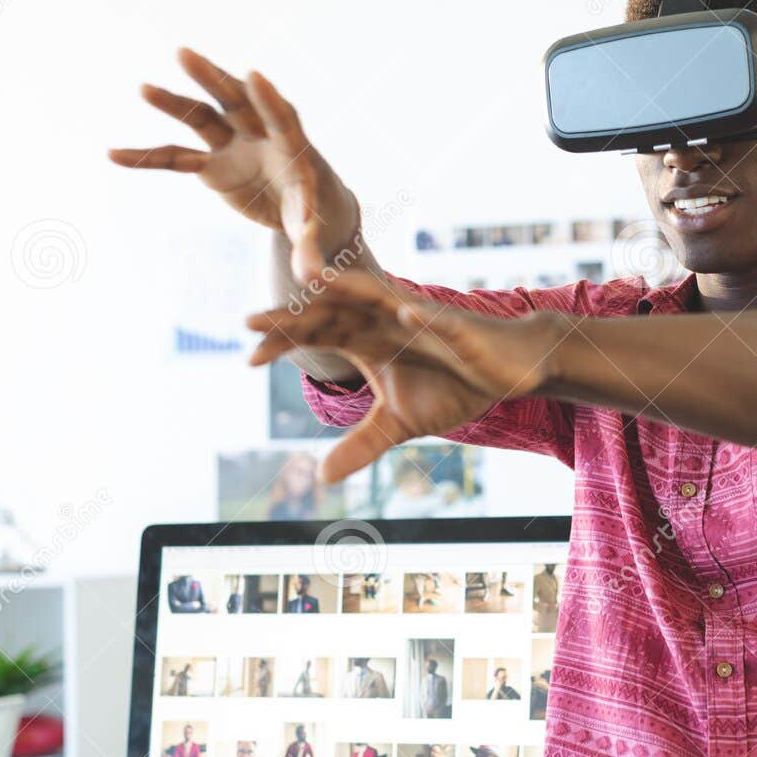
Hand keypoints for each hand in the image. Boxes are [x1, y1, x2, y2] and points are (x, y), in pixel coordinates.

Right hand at [109, 48, 357, 279]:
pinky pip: (175, 157)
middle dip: (212, 79)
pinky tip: (114, 155)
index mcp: (293, 148)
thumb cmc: (318, 217)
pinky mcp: (213, 164)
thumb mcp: (315, 234)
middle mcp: (260, 136)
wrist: (305, 213)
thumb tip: (311, 278)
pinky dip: (147, 157)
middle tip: (184, 54)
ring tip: (143, 88)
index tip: (254, 75)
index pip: (282, 117)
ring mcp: (233, 145)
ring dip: (173, 104)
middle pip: (236, 101)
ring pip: (200, 118)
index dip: (268, 99)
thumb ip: (310, 251)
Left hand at [245, 272, 567, 480]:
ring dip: (348, 289)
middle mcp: (386, 320)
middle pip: (333, 311)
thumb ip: (361, 444)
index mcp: (368, 338)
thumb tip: (322, 477)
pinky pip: (438, 320)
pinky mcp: (457, 327)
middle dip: (295, 315)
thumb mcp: (399, 424)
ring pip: (378, 297)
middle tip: (250, 321)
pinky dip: (422, 316)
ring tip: (315, 280)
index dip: (283, 342)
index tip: (247, 358)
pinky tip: (406, 312)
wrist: (509, 369)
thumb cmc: (453, 386)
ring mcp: (420, 318)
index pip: (317, 334)